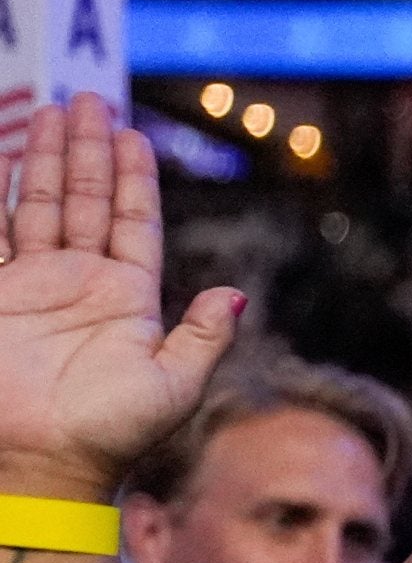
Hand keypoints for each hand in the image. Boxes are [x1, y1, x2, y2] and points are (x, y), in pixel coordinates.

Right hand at [0, 96, 247, 500]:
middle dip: (87, 151)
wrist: (42, 464)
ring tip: (52, 110)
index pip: (134, 223)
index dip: (134, 178)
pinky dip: (0, 192)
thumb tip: (237, 295)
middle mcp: (82, 285)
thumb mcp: (174, 386)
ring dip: (48, 159)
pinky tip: (5, 156)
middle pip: (87, 201)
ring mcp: (35, 286)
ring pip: (42, 205)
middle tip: (86, 99)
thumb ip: (203, 336)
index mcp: (128, 299)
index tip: (131, 133)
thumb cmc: (111, 434)